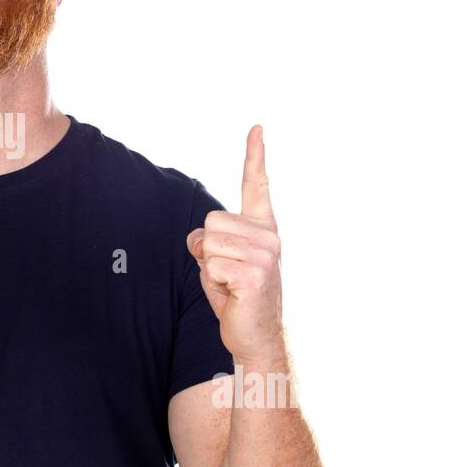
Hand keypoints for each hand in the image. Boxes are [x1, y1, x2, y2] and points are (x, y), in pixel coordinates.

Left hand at [186, 124, 283, 364]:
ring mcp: (266, 255)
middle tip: (226, 274)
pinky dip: (212, 282)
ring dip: (209, 267)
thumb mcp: (218, 262)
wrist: (255, 338)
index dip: (255, 156)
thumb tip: (197, 238)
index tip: (257, 128)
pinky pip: (211, 265)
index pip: (257, 186)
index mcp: (264, 229)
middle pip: (210, 221)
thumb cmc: (236, 298)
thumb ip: (209, 241)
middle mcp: (270, 237)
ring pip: (208, 243)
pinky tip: (233, 295)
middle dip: (206, 249)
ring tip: (229, 285)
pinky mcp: (255, 274)